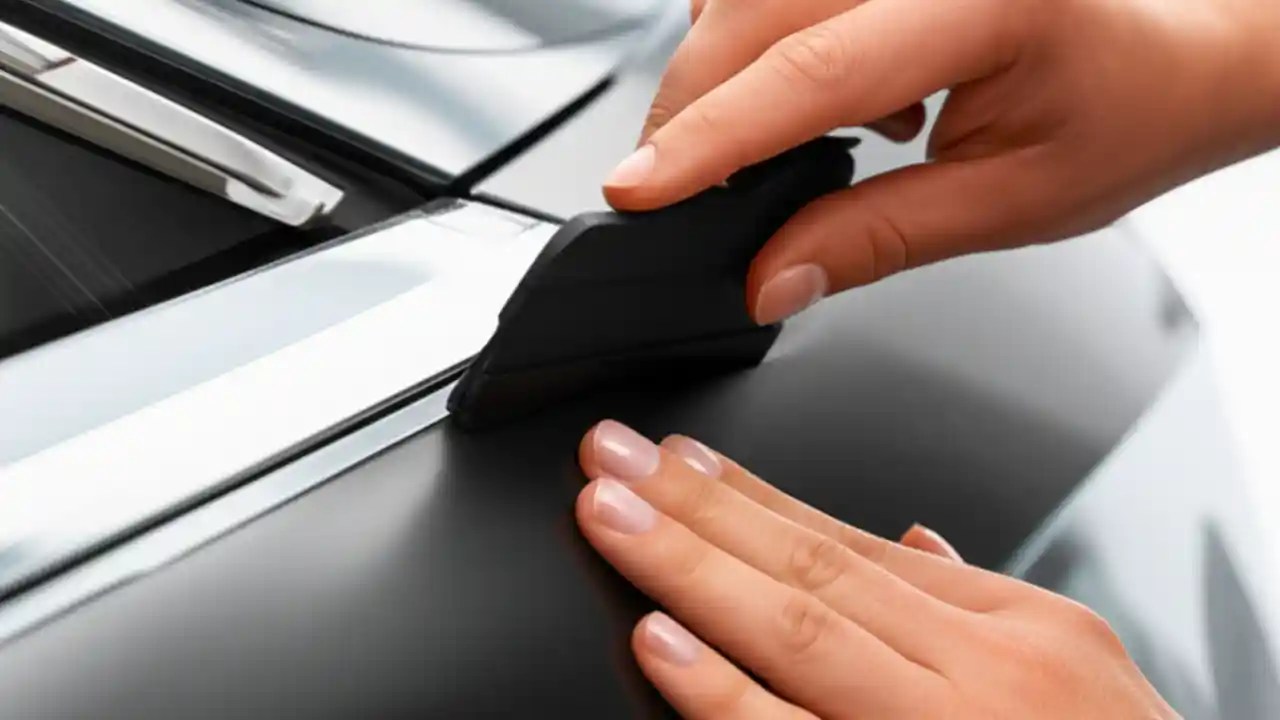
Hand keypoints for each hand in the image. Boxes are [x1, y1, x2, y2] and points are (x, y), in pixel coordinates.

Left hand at [574, 420, 1177, 718]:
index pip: (854, 539)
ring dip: (690, 567)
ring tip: (611, 516)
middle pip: (812, 563)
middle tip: (612, 457)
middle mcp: (983, 669)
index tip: (676, 460)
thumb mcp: (1075, 679)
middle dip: (699, 506)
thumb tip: (912, 539)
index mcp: (1020, 626)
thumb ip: (980, 604)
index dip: (752, 496)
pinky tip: (664, 644)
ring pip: (799, 628)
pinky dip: (727, 691)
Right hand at [603, 0, 1279, 324]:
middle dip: (694, 110)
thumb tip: (772, 279)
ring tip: (802, 134)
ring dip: (728, 69)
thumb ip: (876, 239)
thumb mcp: (1008, 203)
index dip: (711, 138)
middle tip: (681, 190)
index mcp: (987, 3)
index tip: (637, 189)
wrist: (1176, 53)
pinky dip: (758, 40)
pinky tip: (825, 85)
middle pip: (750, 15)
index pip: (814, 70)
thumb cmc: (1124, 114)